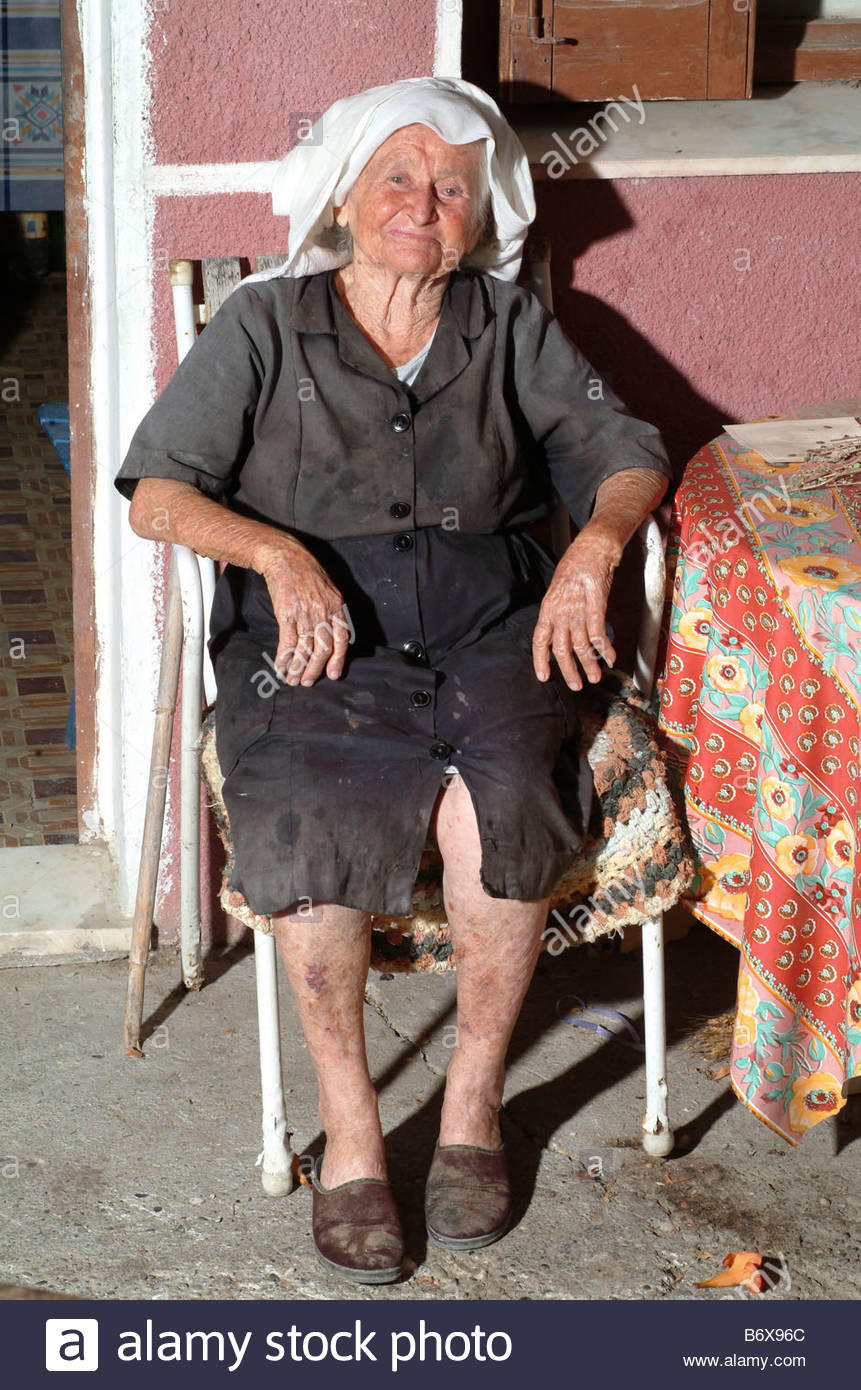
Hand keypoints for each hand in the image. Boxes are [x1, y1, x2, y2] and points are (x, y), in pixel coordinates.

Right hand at [256, 540, 349, 686]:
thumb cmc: (305, 573)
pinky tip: (280, 666)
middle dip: (315, 669)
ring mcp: (305, 613)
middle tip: (307, 682)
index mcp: (336, 606)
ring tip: (292, 679)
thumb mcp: (327, 590)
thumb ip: (331, 611)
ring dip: (298, 668)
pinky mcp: (286, 613)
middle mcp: (323, 611)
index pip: (342, 639)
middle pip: (323, 649)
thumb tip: (331, 636)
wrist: (285, 556)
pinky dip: (284, 658)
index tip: (333, 675)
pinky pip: (288, 642)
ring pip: (305, 649)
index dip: (338, 660)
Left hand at [532, 525, 620, 689]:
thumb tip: (559, 632)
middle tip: (577, 685)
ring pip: (582, 646)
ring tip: (596, 677)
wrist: (593, 548)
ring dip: (590, 664)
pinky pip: (599, 635)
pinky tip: (610, 658)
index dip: (540, 660)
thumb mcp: (557, 590)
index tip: (544, 677)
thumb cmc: (576, 567)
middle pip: (561, 649)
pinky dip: (605, 649)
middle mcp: (560, 612)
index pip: (539, 640)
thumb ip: (557, 612)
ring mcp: (577, 610)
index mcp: (548, 609)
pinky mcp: (596, 606)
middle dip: (569, 671)